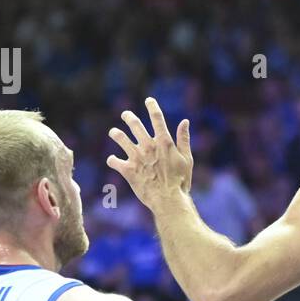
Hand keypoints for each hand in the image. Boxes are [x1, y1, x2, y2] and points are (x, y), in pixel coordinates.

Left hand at [107, 97, 193, 212]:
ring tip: (113, 132)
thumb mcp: (187, 159)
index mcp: (164, 142)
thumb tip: (185, 121)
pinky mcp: (127, 170)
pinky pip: (114, 161)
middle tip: (126, 114)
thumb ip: (184, 139)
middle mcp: (148, 146)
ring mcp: (136, 157)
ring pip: (120, 138)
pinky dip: (112, 160)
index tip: (148, 100)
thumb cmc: (181, 181)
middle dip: (128, 117)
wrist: (168, 199)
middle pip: (135, 124)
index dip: (152, 106)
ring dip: (116, 134)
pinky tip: (112, 160)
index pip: (157, 118)